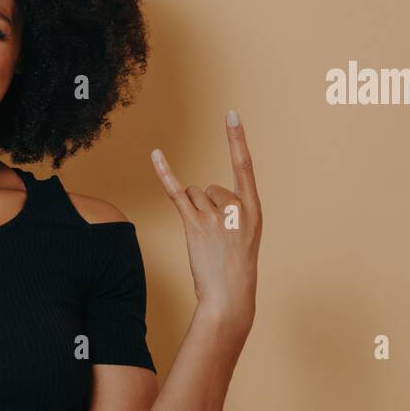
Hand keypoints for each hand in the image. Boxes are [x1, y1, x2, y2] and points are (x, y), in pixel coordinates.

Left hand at [150, 111, 260, 337]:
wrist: (230, 296)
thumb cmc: (234, 269)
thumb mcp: (244, 236)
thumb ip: (232, 211)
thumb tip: (204, 193)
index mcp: (253, 208)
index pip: (245, 166)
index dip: (237, 139)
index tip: (230, 115)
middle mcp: (235, 208)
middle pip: (210, 187)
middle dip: (206, 208)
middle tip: (215, 238)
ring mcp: (215, 216)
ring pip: (194, 194)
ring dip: (192, 213)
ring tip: (204, 239)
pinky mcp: (194, 225)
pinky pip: (177, 192)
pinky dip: (165, 173)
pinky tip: (156, 155)